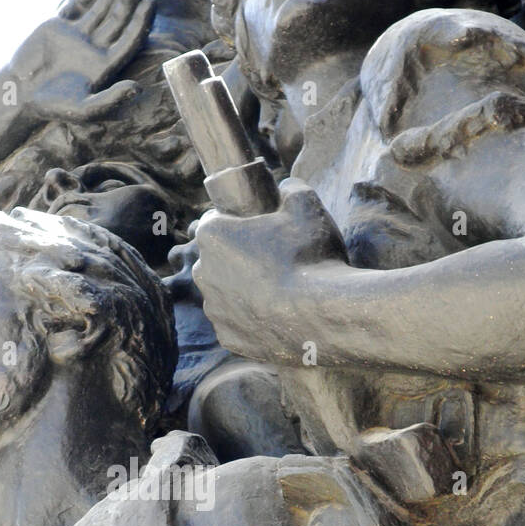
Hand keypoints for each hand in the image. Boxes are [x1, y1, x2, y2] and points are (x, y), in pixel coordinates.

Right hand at [11, 0, 154, 124]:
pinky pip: (76, 5)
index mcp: (106, 66)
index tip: (149, 2)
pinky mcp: (60, 25)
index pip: (129, 40)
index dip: (141, 22)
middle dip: (127, 1)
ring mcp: (78, 35)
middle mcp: (95, 49)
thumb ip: (111, 99)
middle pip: (118, 20)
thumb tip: (138, 89)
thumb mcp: (85, 109)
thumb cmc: (53, 106)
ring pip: (100, 9)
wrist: (19, 92)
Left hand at [193, 179, 345, 360]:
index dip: (235, 222)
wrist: (321, 315)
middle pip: (216, 259)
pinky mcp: (227, 338)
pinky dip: (250, 320)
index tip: (257, 228)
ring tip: (277, 290)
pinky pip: (235, 324)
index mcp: (212, 235)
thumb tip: (287, 187)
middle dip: (236, 257)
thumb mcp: (307, 207)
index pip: (214, 221)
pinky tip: (274, 316)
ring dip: (242, 290)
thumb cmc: (310, 256)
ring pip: (224, 293)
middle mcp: (203, 271)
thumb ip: (292, 189)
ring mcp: (213, 308)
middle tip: (271, 259)